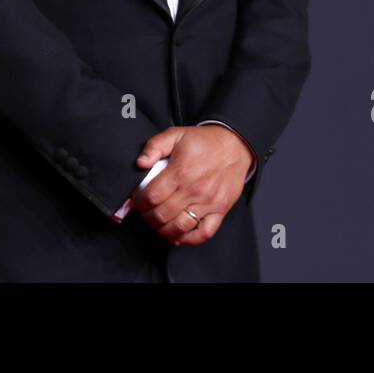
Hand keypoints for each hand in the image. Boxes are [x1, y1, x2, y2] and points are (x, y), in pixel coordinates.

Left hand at [130, 125, 251, 246]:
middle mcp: (193, 190)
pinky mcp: (220, 210)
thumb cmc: (205, 142)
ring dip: (163, 230)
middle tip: (145, 212)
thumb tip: (140, 163)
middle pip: (162, 215)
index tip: (137, 200)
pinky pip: (204, 233)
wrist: (235, 145)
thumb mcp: (176, 134)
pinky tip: (178, 236)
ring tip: (158, 223)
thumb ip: (154, 146)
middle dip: (148, 217)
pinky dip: (189, 239)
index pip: (151, 197)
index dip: (139, 202)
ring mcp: (208, 202)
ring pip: (179, 227)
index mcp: (180, 171)